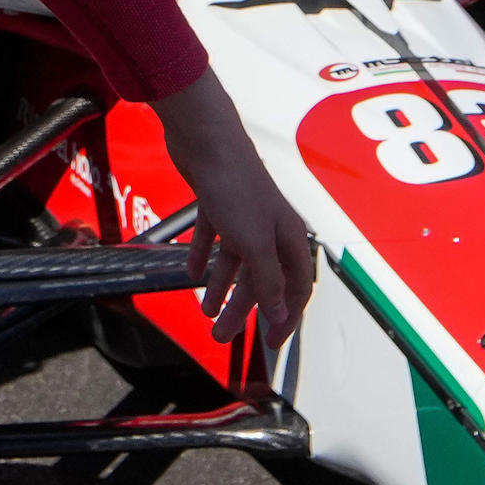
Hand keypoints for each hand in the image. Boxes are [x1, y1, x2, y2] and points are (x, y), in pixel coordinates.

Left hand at [149, 71, 314, 356]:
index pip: (294, 288)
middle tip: (221, 337)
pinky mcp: (216, 202)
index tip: (271, 344)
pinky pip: (211, 237)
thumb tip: (281, 314)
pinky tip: (190, 273)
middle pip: (260, 280)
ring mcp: (242, 215)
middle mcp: (270, 228)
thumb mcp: (254, 243)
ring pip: (235, 262)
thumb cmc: (235, 189)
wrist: (205, 139)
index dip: (285, 318)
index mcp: (289, 237)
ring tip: (205, 313)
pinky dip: (201, 256)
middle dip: (242, 310)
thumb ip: (268, 280)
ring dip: (221, 288)